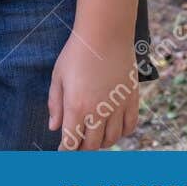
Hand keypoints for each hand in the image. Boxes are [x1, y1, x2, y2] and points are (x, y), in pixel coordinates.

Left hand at [48, 30, 140, 148]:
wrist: (105, 34)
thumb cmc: (77, 53)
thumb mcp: (58, 76)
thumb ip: (55, 104)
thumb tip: (54, 128)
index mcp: (77, 106)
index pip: (71, 142)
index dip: (66, 151)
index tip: (63, 151)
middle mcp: (99, 111)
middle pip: (92, 145)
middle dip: (82, 150)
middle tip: (77, 147)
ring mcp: (118, 106)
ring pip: (111, 140)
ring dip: (101, 144)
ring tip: (93, 139)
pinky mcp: (132, 99)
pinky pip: (129, 127)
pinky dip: (121, 134)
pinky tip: (112, 130)